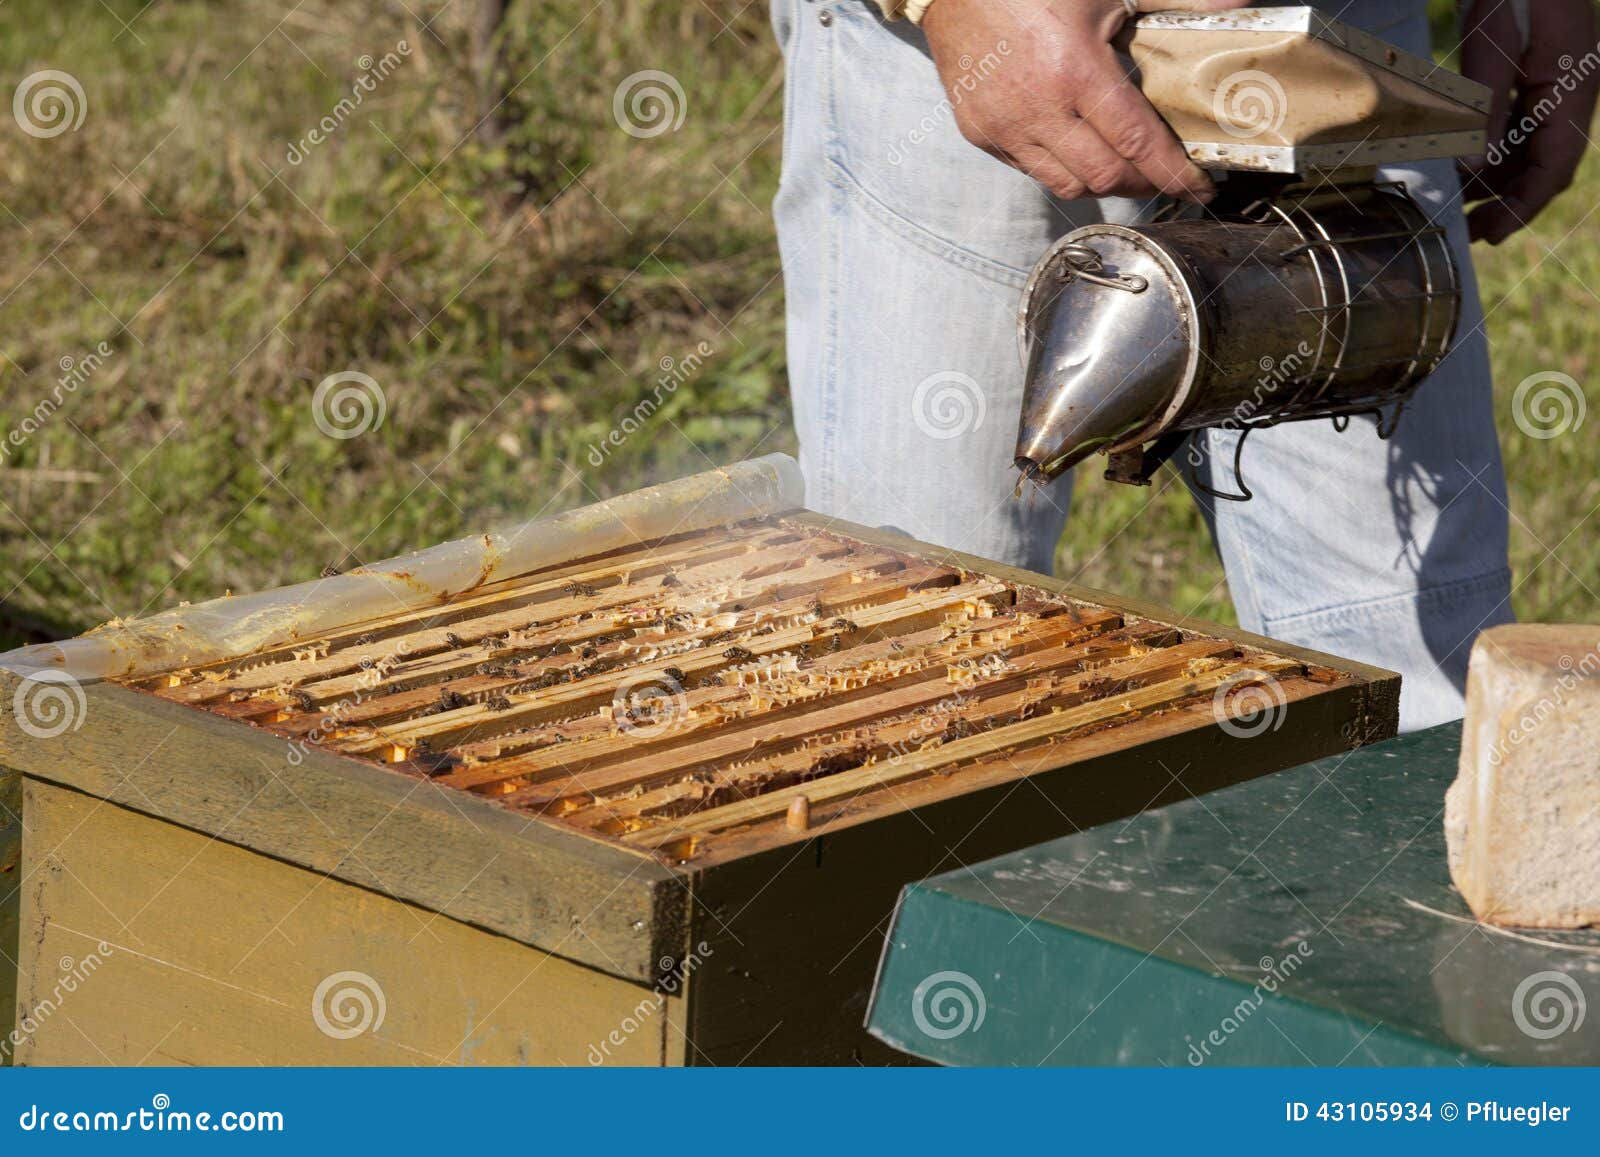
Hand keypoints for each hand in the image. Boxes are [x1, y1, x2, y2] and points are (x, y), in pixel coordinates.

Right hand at [920, 0, 1252, 201]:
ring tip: (1125, 169)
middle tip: (1167, 176)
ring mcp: (1004, 127)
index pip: (1137, 143)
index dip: (1174, 173)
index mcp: (1074, 71)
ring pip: (1068, 185)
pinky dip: (1063, 168)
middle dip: (1145, 184)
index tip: (1200, 188)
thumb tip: (1240, 7)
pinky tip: (1079, 148)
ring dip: (1104, 182)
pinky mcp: (981, 133)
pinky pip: (1032, 171)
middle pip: (1106, 176)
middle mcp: (1037, 110)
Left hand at [1459, 0, 1598, 243]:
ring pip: (1532, 149)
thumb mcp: (1493, 47)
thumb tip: (1473, 169)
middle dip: (1509, 201)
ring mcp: (1558, 87)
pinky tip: (1469, 165)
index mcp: (1573, 93)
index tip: (1493, 234)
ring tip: (1462, 204)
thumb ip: (1486, 109)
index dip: (1523, 206)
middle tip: (1469, 230)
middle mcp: (1572, 96)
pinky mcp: (1540, 79)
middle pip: (1544, 165)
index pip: (1554, 168)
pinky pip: (1523, 127)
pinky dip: (1497, 151)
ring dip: (1500, 179)